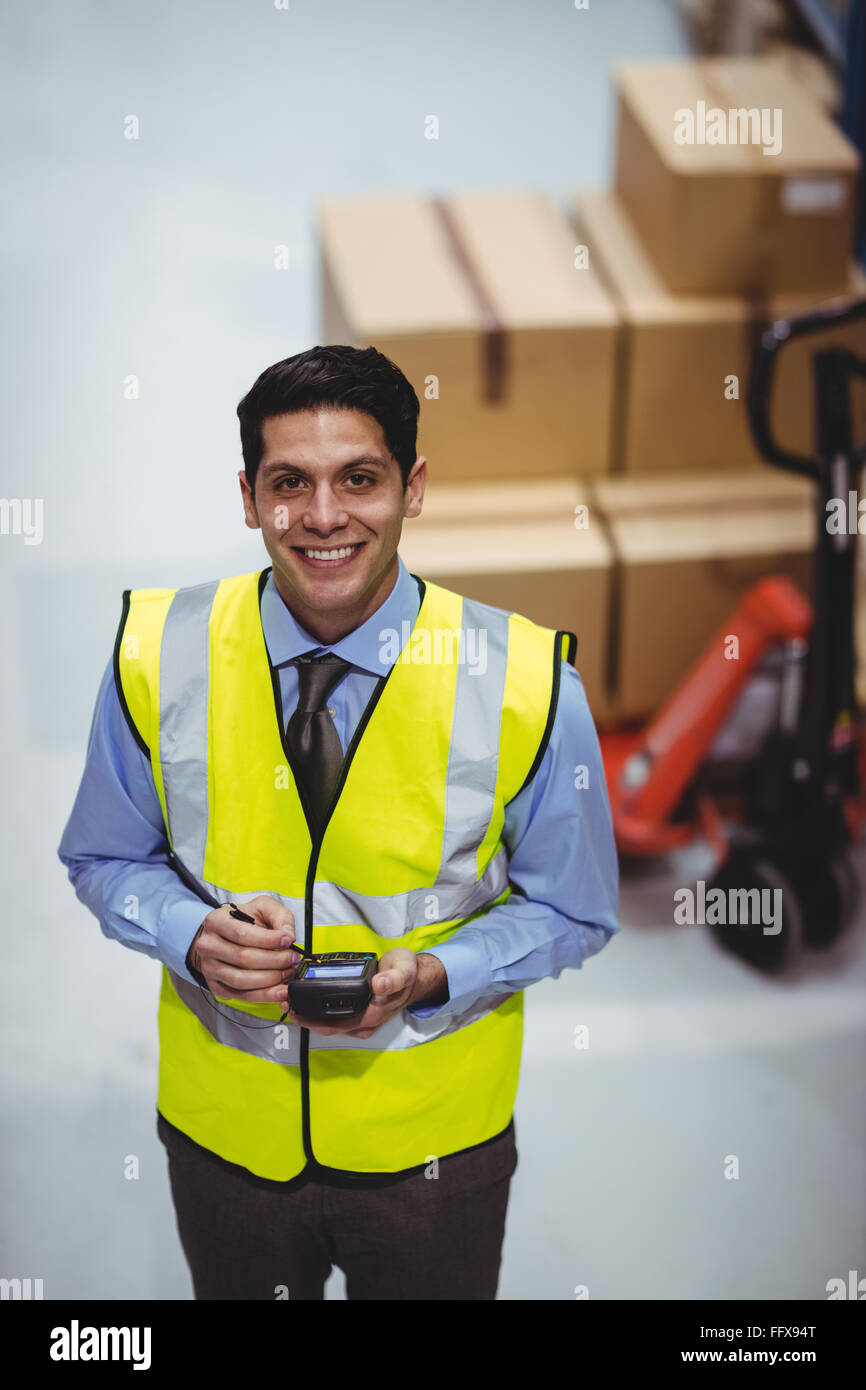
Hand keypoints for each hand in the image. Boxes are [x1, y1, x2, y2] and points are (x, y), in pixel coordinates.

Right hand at [186, 896, 299, 1005]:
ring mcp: (210, 968)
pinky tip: (279, 990)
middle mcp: (208, 946)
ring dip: (270, 980)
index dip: (269, 940)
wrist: (225, 935)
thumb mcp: (262, 907)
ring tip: (287, 973)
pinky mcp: (217, 986)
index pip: (242, 934)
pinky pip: (242, 996)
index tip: (288, 941)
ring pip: (242, 981)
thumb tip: (288, 936)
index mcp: (216, 922)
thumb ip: (279, 916)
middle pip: (244, 958)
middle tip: (292, 959)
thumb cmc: (244, 920)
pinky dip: (264, 995)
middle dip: (275, 961)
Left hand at [285, 948, 445, 1037]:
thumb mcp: (404, 969)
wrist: (415, 978)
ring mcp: (361, 1022)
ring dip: (307, 1015)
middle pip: (326, 1028)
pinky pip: (334, 1019)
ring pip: (329, 1025)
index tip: (291, 1003)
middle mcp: (365, 1023)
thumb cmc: (407, 973)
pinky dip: (317, 1012)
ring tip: (289, 999)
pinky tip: (307, 1001)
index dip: (308, 1018)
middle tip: (282, 1000)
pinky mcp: (358, 1015)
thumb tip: (380, 985)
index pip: (333, 1024)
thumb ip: (394, 977)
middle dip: (301, 1017)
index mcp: (372, 1014)